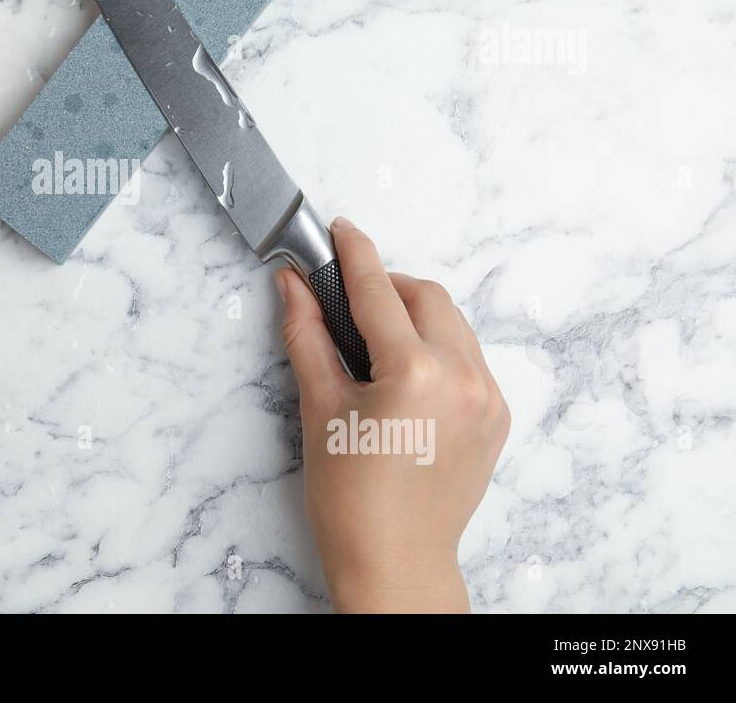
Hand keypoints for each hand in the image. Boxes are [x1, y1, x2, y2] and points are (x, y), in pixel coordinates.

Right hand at [276, 217, 509, 612]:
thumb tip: (294, 287)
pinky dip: (438, 348)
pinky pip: (469, 357)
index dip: (355, 253)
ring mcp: (488, 398)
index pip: (379, 290)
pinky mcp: (497, 417)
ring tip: (374, 338)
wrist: (396, 562)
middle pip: (426, 296)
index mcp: (415, 373)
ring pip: (453, 324)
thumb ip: (307, 335)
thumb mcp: (320, 407)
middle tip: (348, 295)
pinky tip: (404, 373)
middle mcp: (463, 378)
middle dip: (387, 285)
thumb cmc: (352, 501)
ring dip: (415, 315)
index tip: (340, 230)